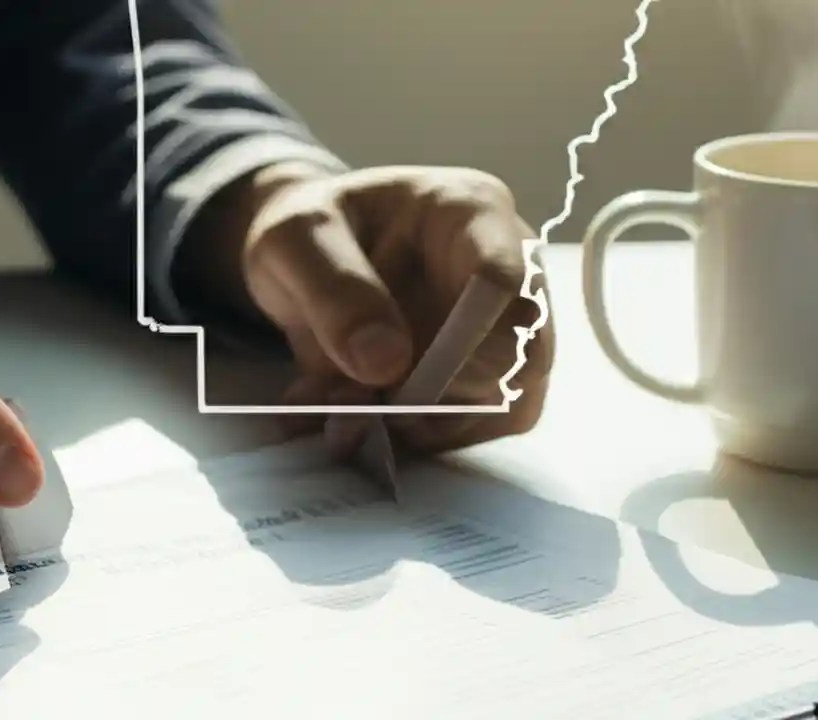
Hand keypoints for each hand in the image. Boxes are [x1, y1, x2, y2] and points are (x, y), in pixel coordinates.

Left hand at [183, 163, 554, 453]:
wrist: (307, 255)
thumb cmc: (308, 229)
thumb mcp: (294, 239)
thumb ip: (335, 291)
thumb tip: (385, 364)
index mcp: (471, 212)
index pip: (506, 280)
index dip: (466, 345)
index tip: (401, 381)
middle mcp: (510, 267)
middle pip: (523, 357)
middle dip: (440, 401)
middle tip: (360, 407)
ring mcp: (505, 326)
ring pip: (507, 405)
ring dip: (425, 429)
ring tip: (347, 418)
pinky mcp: (487, 374)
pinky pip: (477, 427)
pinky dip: (415, 439)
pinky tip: (362, 420)